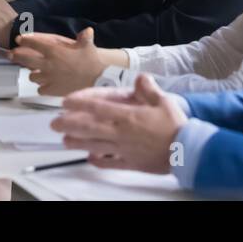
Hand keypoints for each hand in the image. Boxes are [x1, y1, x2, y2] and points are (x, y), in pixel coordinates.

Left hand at [11, 27, 106, 95]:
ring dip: (33, 73)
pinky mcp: (52, 90)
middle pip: (26, 59)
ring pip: (32, 76)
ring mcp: (49, 78)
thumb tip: (88, 31)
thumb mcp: (88, 46)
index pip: (34, 44)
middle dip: (17, 56)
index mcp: (54, 51)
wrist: (97, 79)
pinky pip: (40, 89)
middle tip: (12, 54)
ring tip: (36, 72)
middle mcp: (48, 64)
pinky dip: (42, 87)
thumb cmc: (92, 61)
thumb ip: (84, 38)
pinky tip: (46, 84)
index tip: (19, 39)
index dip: (25, 40)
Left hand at [50, 74, 187, 174]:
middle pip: (90, 128)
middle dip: (70, 124)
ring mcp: (124, 149)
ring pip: (95, 145)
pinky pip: (111, 163)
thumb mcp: (163, 100)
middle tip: (55, 123)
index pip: (98, 108)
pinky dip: (99, 160)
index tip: (66, 102)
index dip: (80, 104)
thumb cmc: (175, 126)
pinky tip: (90, 158)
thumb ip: (148, 88)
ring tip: (64, 141)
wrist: (187, 151)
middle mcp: (122, 133)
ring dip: (78, 143)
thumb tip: (140, 78)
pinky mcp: (131, 163)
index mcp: (128, 116)